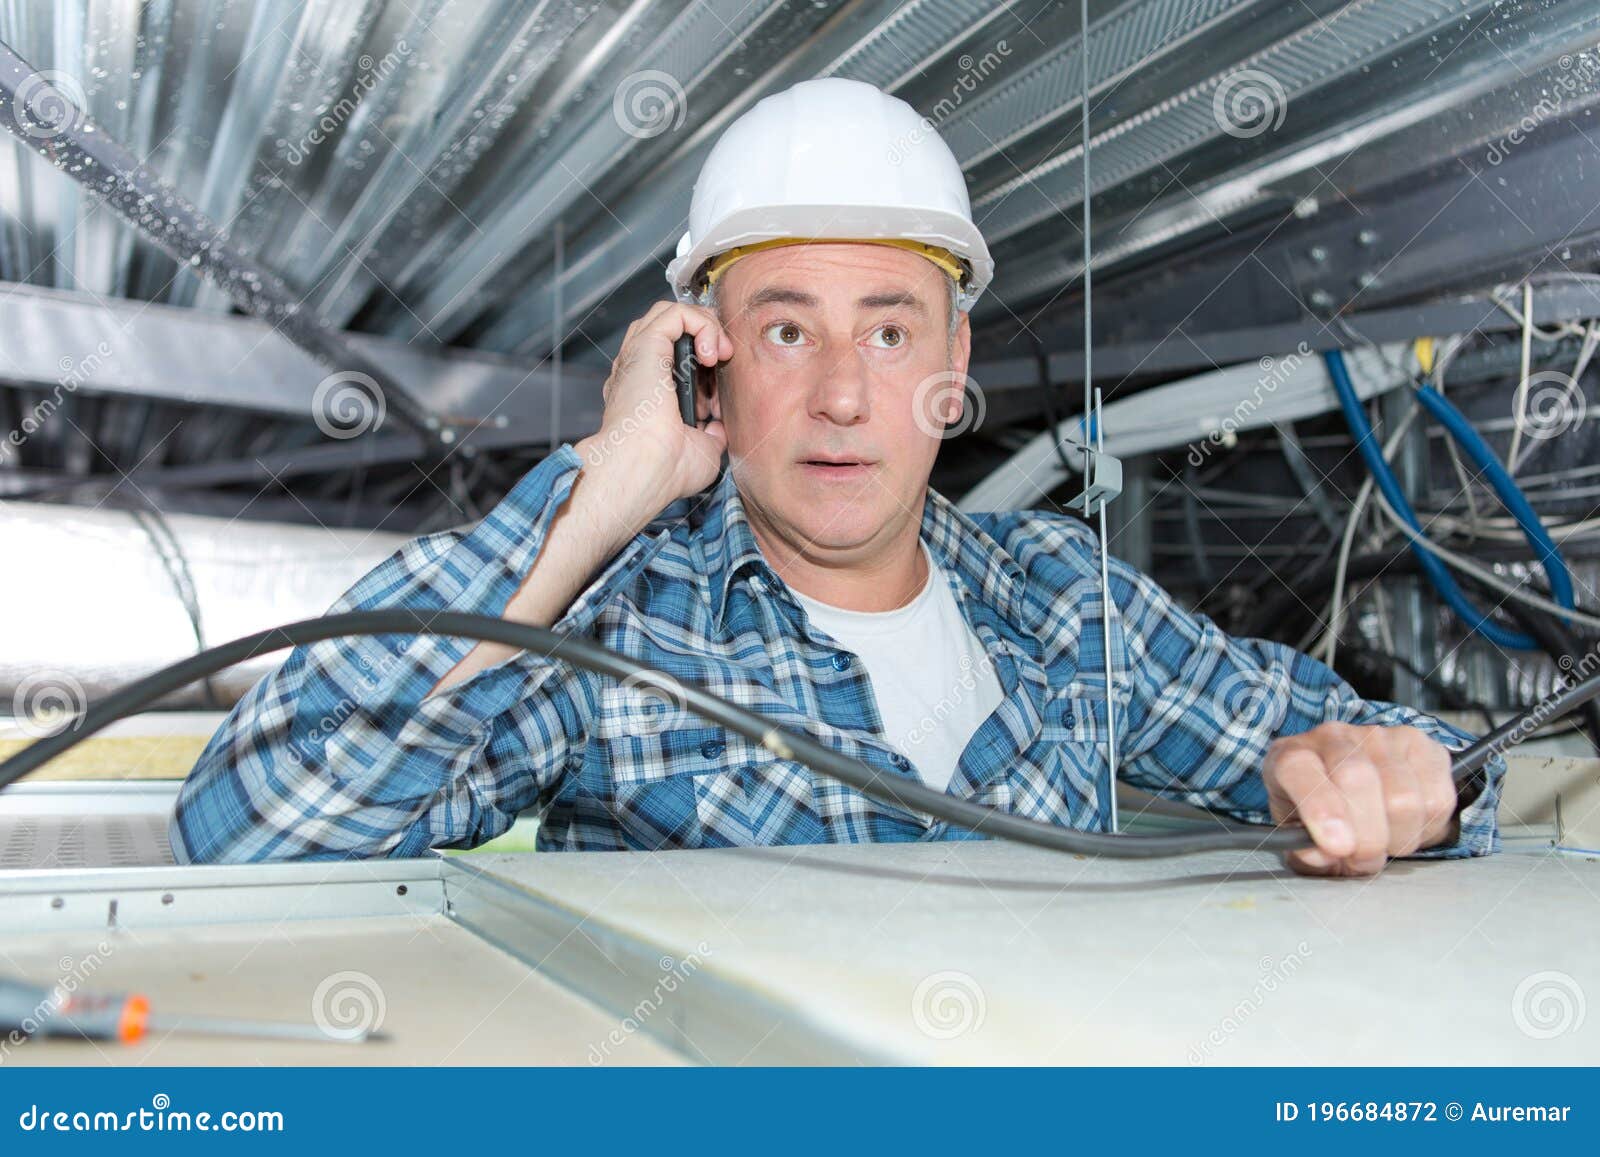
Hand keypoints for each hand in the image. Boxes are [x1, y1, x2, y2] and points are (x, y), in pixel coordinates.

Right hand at [581, 301, 730, 509]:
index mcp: (646, 394)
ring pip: (671, 313)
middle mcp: (639, 371)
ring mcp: (639, 356)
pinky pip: (677, 312)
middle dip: (706, 338)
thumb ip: (711, 435)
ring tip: (718, 353)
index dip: (705, 368)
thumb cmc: (664, 471)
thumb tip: (718, 428)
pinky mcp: (646, 345)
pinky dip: (702, 324)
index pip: (675, 360)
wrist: (645, 469)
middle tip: (723, 363)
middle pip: (673, 330)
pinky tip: (711, 352)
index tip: (718, 397)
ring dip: (705, 325)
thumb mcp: (701, 452)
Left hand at [1262, 722, 1458, 876]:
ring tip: (1384, 842)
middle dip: (1366, 837)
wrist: (1352, 782)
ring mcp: (1382, 736)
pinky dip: (1426, 829)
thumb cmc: (1319, 810)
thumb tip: (1323, 855)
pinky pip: (1438, 800)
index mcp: (1292, 754)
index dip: (1319, 808)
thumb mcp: (1297, 834)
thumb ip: (1305, 849)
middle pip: (1358, 780)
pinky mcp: (1423, 746)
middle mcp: (1334, 736)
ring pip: (1404, 797)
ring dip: (1397, 838)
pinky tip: (1406, 826)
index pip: (1298, 768)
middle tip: (1361, 859)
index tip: (1337, 846)